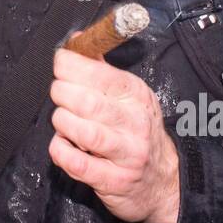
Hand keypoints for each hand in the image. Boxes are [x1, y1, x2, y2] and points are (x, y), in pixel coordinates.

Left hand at [48, 48, 180, 222]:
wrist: (163, 180)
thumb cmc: (137, 131)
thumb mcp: (129, 96)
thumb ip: (101, 69)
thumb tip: (77, 41)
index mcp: (136, 95)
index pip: (100, 74)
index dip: (70, 65)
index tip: (60, 63)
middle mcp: (134, 122)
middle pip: (86, 101)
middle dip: (61, 93)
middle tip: (59, 94)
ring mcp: (126, 153)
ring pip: (82, 131)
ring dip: (62, 122)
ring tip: (63, 120)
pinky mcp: (114, 180)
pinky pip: (76, 164)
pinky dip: (60, 151)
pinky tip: (62, 145)